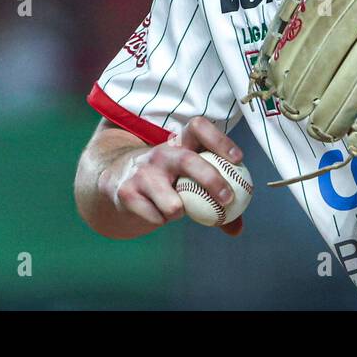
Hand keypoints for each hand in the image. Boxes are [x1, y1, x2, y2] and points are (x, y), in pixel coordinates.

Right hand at [102, 116, 246, 236]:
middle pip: (189, 160)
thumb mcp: (189, 181)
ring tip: (177, 209)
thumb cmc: (167, 182)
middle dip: (212, 180)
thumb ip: (214, 200)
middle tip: (228, 199)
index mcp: (180, 142)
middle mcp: (162, 153)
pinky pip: (157, 217)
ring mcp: (143, 172)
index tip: (238, 160)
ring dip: (180, 212)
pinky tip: (155, 212)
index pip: (199, 127)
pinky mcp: (127, 192)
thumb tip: (237, 229)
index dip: (220, 140)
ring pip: (173, 202)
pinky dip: (161, 220)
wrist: (118, 183)